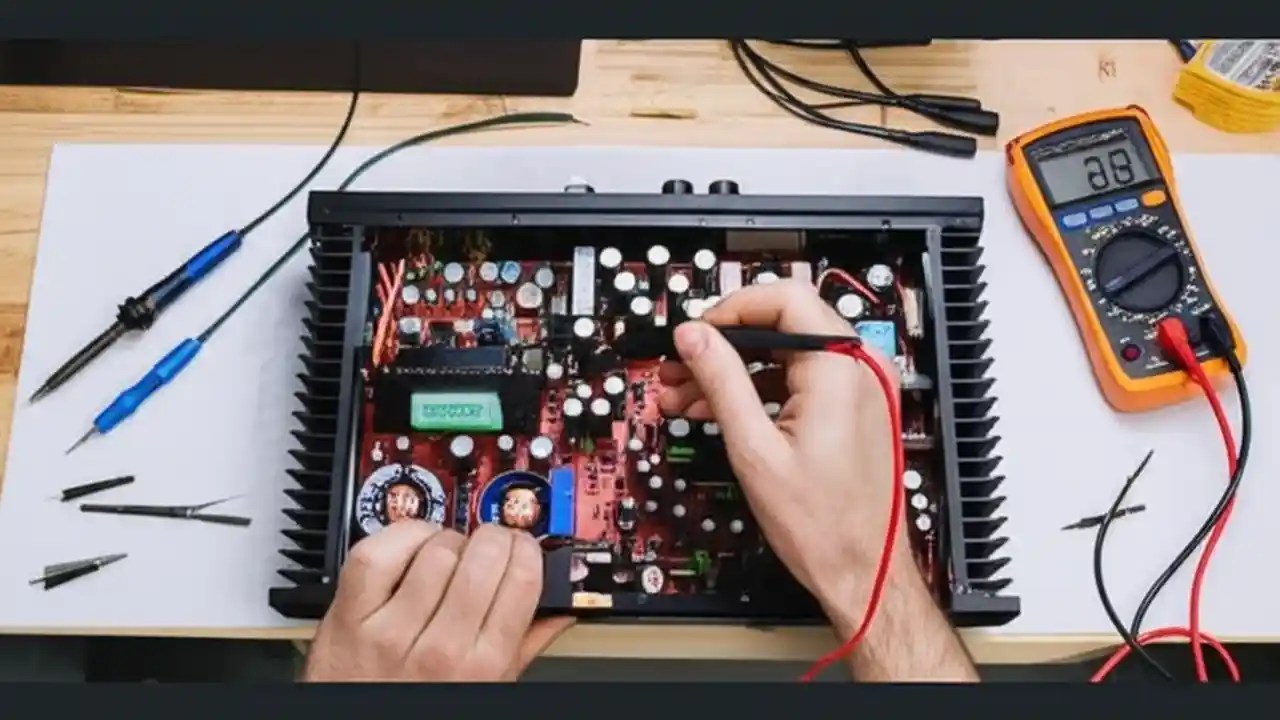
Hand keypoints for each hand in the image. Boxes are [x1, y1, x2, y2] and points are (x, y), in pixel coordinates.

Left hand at [303, 521, 574, 681]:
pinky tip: (411, 549)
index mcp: (483, 666)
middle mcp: (440, 649)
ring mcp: (391, 630)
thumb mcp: (485, 686)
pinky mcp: (350, 615)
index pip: (522, 580)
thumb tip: (560, 609)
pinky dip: (399, 538)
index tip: (523, 546)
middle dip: (494, 538)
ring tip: (449, 553)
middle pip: (482, 557)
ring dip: (449, 539)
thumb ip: (524, 644)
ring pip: (436, 550)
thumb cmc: (422, 704)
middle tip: (490, 543)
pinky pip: (378, 553)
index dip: (527, 550)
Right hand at [658, 280, 909, 616]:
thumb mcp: (754, 448)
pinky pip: (799, 379)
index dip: (731, 309)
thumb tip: (693, 336)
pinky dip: (758, 388)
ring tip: (685, 394)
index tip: (695, 333)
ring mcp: (858, 388)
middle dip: (724, 343)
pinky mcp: (852, 409)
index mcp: (839, 368)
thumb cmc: (822, 524)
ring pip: (785, 353)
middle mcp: (857, 368)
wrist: (862, 571)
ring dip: (735, 368)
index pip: (784, 299)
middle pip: (782, 323)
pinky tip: (718, 408)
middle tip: (680, 364)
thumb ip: (721, 381)